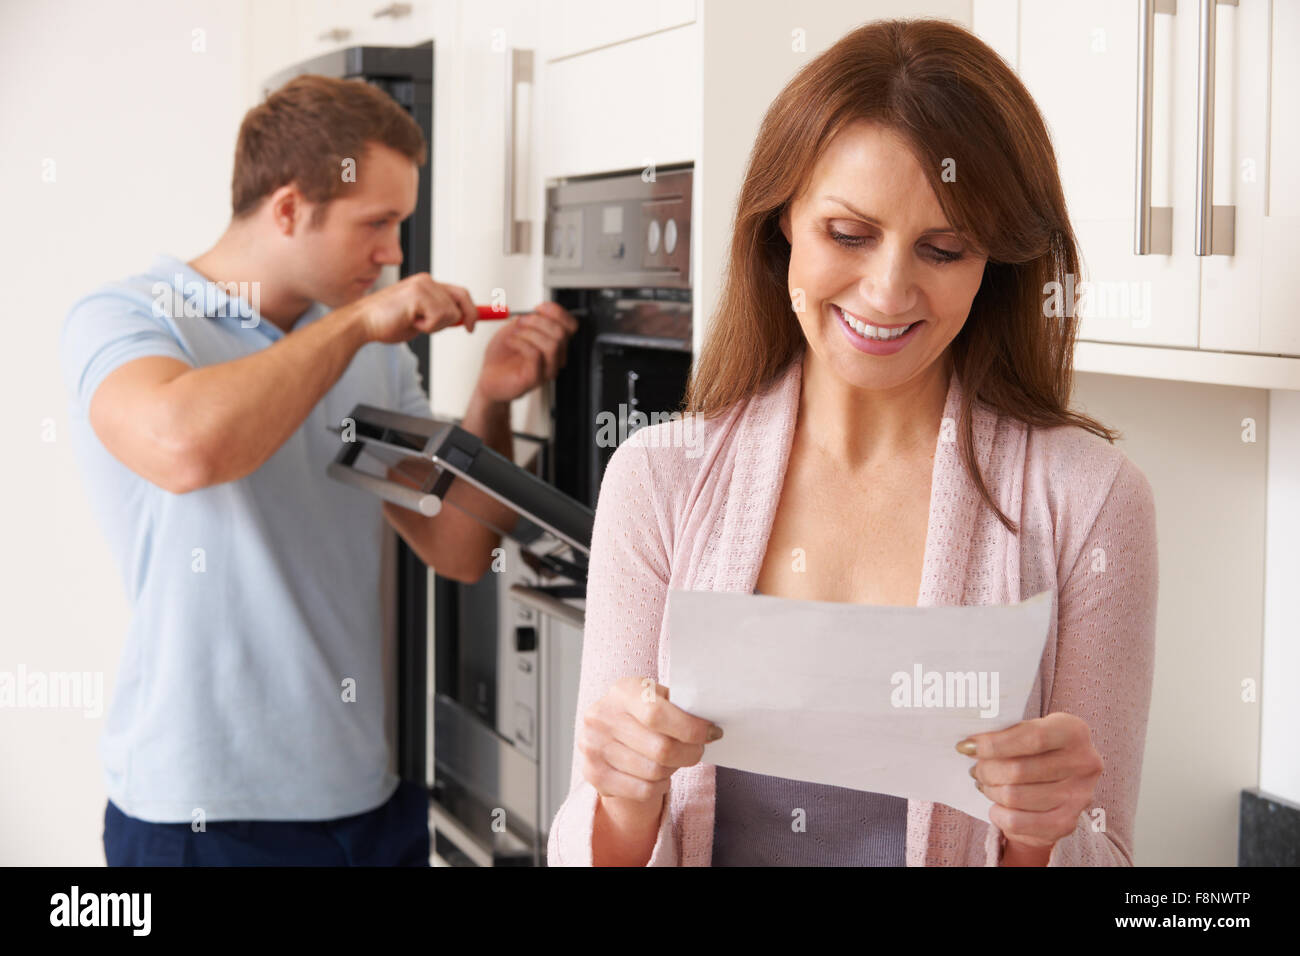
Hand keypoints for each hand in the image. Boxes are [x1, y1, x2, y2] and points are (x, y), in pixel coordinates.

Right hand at [356, 273, 475, 344]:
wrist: (362, 323)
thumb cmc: (386, 322)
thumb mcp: (419, 319)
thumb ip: (437, 316)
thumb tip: (459, 320)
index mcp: (426, 284)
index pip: (459, 292)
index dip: (472, 309)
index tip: (474, 324)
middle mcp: (427, 280)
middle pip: (462, 299)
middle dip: (464, 317)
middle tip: (461, 329)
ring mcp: (423, 285)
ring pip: (451, 313)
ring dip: (435, 326)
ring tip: (413, 323)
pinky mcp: (419, 294)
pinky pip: (439, 317)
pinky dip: (427, 327)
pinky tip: (409, 321)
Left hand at [475, 301, 578, 403]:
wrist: (488, 378)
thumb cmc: (502, 357)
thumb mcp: (514, 329)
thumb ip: (528, 319)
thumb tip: (537, 310)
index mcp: (555, 344)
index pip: (571, 325)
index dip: (557, 312)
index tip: (538, 307)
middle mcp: (555, 358)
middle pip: (562, 333)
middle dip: (538, 321)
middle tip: (520, 321)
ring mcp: (547, 370)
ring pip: (552, 345)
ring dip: (530, 333)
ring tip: (514, 334)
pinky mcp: (535, 379)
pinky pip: (536, 355)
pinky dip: (521, 343)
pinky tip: (511, 342)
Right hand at [579, 677, 720, 814]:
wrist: (607, 734)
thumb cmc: (643, 714)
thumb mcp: (658, 699)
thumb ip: (680, 708)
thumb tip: (711, 728)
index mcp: (622, 691)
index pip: (657, 714)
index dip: (691, 728)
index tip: (712, 732)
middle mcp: (602, 717)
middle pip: (661, 749)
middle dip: (690, 753)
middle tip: (698, 750)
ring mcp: (593, 747)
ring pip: (654, 772)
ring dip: (673, 769)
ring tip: (674, 759)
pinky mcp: (594, 774)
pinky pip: (642, 790)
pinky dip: (659, 785)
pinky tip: (658, 775)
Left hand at [961, 712, 1103, 854]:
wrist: (1061, 782)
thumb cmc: (1037, 750)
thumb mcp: (1028, 731)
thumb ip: (1006, 734)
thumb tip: (969, 745)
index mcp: (1073, 731)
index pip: (1031, 737)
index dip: (994, 744)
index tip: (967, 746)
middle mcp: (1083, 763)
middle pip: (1019, 770)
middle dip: (987, 770)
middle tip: (975, 769)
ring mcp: (1078, 796)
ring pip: (1015, 796)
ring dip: (991, 790)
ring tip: (985, 784)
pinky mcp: (1067, 822)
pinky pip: (1018, 822)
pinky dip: (998, 814)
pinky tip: (996, 805)